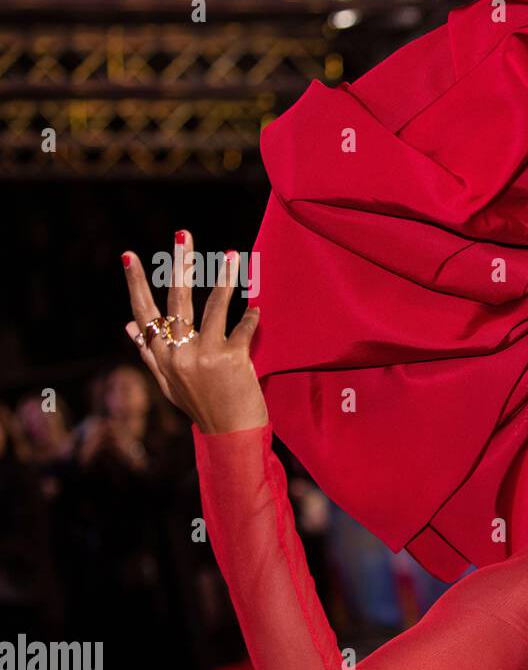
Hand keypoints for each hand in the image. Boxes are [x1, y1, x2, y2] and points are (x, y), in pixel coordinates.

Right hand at [122, 232, 267, 434]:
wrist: (231, 435)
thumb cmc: (202, 407)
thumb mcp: (169, 384)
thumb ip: (149, 354)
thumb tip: (127, 326)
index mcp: (162, 356)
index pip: (144, 312)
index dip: (137, 283)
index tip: (129, 256)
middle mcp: (179, 353)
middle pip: (177, 299)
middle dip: (180, 264)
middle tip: (182, 234)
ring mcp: (205, 355)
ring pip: (214, 306)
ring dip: (224, 278)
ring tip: (231, 256)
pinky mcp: (232, 359)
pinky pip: (243, 327)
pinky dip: (251, 316)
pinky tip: (257, 306)